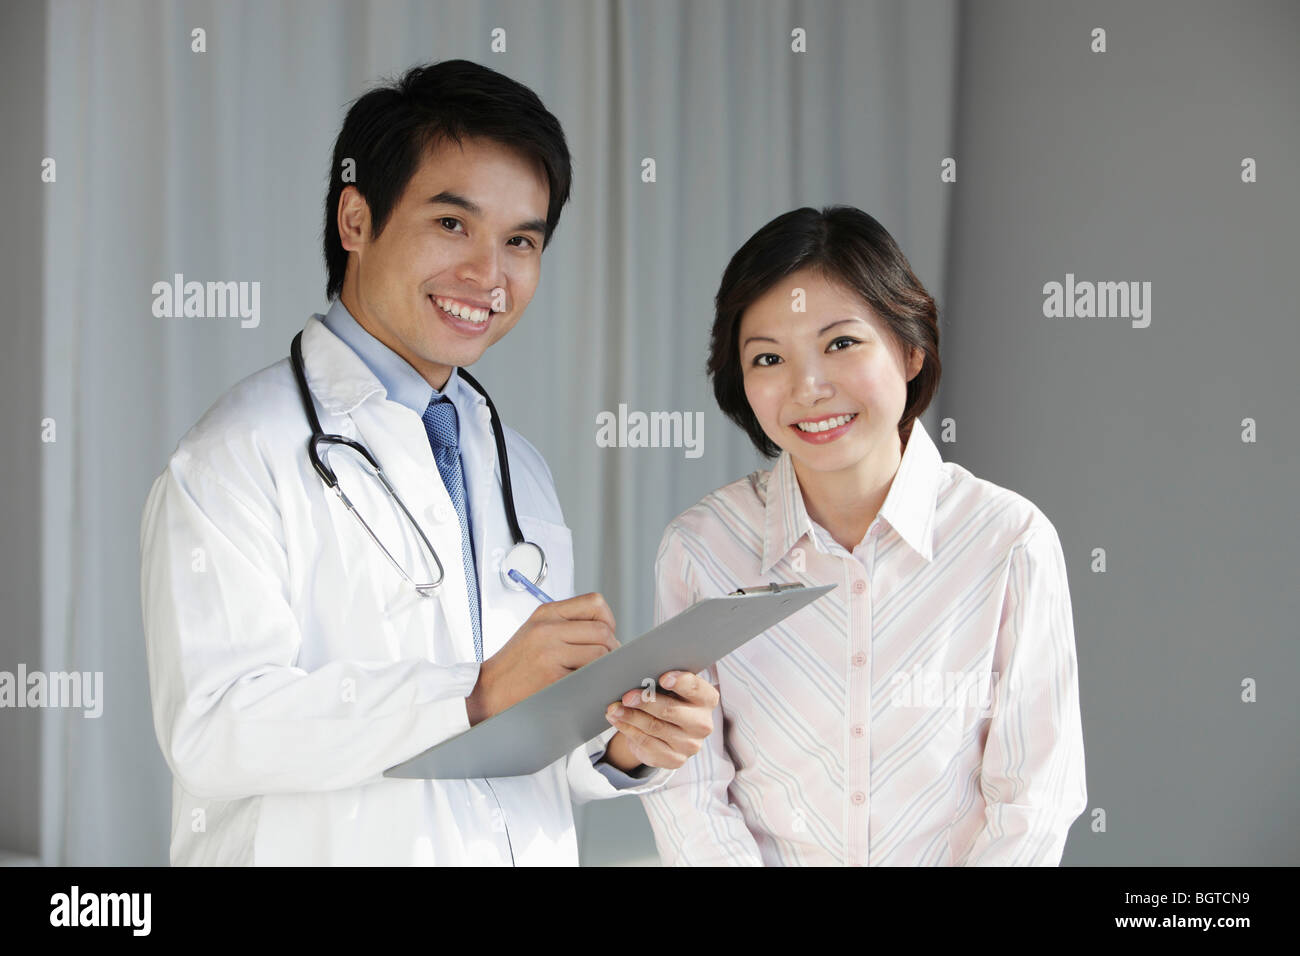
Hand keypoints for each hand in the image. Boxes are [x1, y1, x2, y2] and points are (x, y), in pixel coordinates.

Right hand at [466, 593, 617, 724]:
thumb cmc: (515, 663)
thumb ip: (567, 623)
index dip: (608, 619)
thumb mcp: (536, 630)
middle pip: (602, 630)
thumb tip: (606, 630)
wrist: (488, 689)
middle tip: (605, 660)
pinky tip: (585, 683)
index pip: (594, 603)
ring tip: (594, 672)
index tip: (605, 635)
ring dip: (604, 665)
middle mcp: (548, 628)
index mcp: (546, 613)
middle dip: (611, 647)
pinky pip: (589, 674)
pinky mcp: (553, 677)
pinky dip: (594, 680)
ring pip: (600, 652)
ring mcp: (550, 652)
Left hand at [603, 671, 718, 770]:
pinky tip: (617, 720)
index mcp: (707, 700)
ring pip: (655, 728)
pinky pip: (646, 743)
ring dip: (631, 716)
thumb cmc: (668, 699)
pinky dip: (628, 730)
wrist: (666, 730)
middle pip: (672, 711)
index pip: (697, 689)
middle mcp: (702, 724)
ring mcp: (689, 745)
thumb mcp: (670, 688)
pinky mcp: (674, 759)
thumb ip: (662, 681)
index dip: (681, 682)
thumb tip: (639, 676)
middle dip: (647, 702)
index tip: (662, 678)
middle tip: (627, 696)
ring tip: (614, 708)